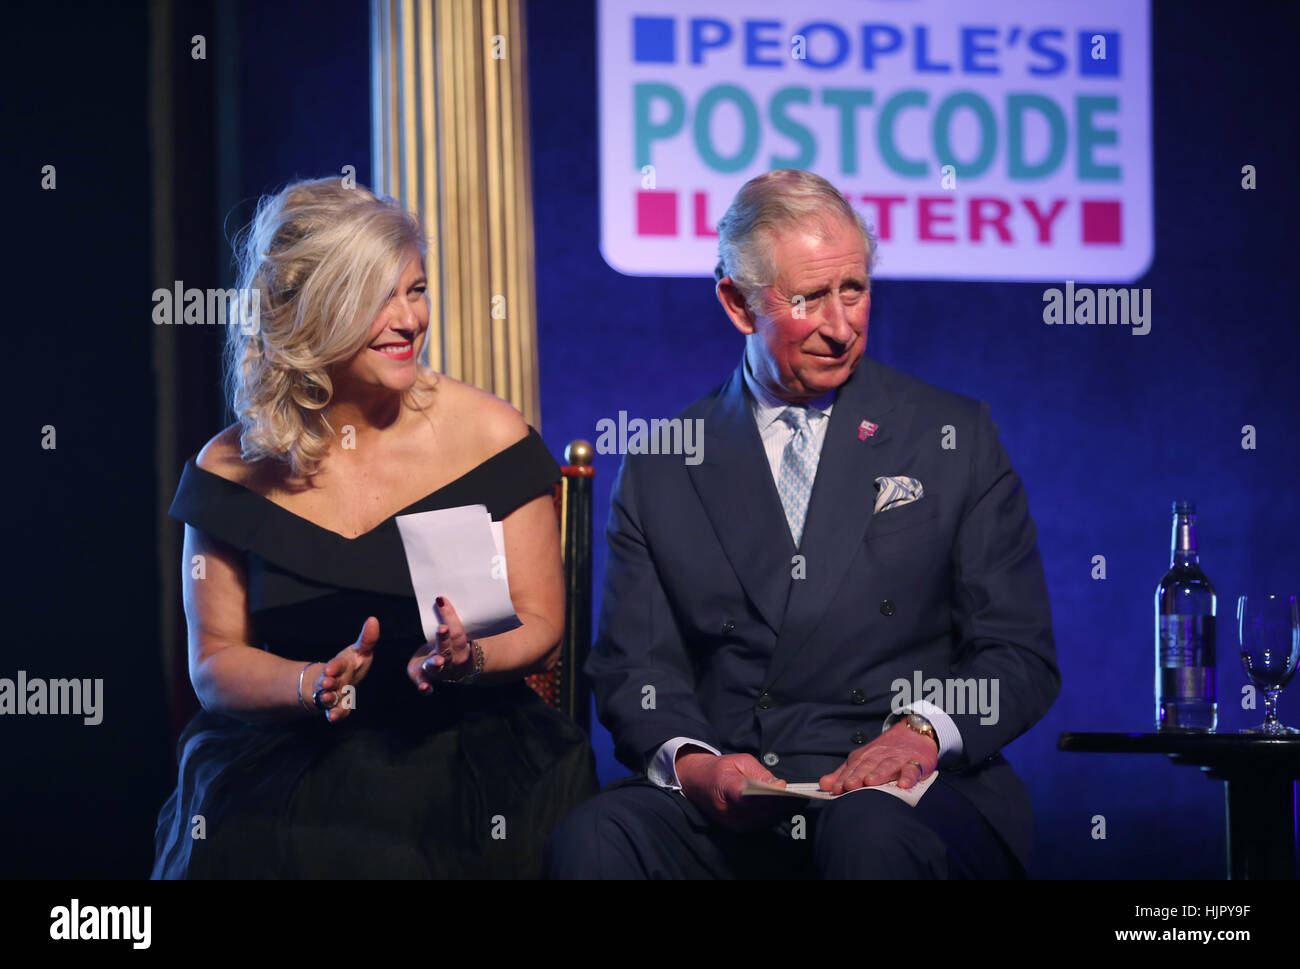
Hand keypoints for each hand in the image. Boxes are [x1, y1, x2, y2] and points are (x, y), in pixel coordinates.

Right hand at [309, 616, 378, 722]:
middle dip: (326, 682)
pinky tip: (334, 718)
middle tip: (326, 683)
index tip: (330, 669)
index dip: (334, 667)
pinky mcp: (335, 706)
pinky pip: (334, 711)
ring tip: (327, 699)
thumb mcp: (359, 651)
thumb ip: (367, 639)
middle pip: (328, 681)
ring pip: (328, 697)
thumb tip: (373, 619)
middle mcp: (334, 680)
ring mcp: (332, 694)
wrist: (335, 683)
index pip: (337, 664)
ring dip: (327, 698)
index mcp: (341, 665)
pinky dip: (335, 714)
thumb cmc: (350, 665)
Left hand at [407, 596, 475, 691]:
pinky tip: (424, 689)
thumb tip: (442, 593)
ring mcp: (440, 671)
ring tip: (436, 661)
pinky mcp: (426, 680)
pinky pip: (426, 685)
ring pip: (438, 666)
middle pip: (448, 648)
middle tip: (442, 628)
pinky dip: (425, 688)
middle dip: (444, 638)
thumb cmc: (452, 644)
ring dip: (436, 662)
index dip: (450, 616)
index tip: (441, 600)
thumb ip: (450, 617)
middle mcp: (452, 659)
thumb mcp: (455, 632)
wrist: (454, 668)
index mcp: (461, 646)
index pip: (457, 630)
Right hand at [675, 750, 792, 831]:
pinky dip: (774, 816)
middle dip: (782, 803)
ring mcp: (732, 823)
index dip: (768, 793)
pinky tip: (786, 808)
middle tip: (801, 795)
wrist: (696, 783)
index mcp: (725, 787)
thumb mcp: (739, 761)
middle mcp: (728, 810)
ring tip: (798, 801)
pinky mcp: (738, 829)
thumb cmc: (719, 769)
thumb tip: (780, 785)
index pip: (748, 794)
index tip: (784, 787)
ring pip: (764, 820)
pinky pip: (761, 824)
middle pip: (760, 810)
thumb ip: (760, 773)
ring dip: (781, 811)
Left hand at [819, 722, 938, 793]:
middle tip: (849, 785)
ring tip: (870, 782)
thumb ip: (844, 773)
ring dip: (879, 774)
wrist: (915, 733)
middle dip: (857, 775)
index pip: (852, 767)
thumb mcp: (864, 759)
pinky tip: (904, 785)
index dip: (843, 778)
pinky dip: (908, 777)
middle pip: (867, 766)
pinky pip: (912, 770)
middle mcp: (880, 756)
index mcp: (866, 756)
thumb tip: (824, 785)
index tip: (835, 789)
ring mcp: (898, 758)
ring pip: (887, 766)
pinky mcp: (916, 762)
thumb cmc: (887, 751)